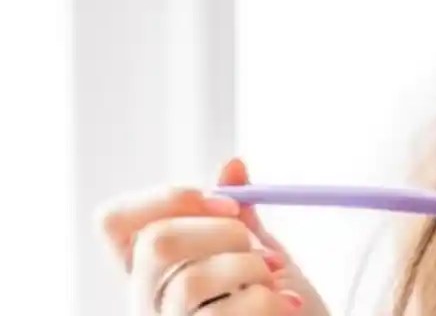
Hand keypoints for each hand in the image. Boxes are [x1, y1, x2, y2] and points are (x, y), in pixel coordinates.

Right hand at [97, 158, 328, 314]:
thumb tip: (232, 165)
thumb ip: (240, 218)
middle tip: (262, 250)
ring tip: (280, 283)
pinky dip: (268, 303)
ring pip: (192, 283)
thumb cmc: (283, 307)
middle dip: (224, 233)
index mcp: (154, 271)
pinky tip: (289, 306)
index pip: (115, 221)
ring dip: (253, 272)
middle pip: (156, 244)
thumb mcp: (262, 257)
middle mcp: (147, 304)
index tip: (227, 203)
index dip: (167, 197)